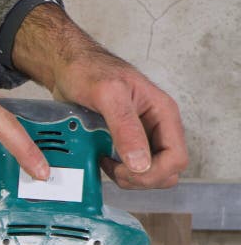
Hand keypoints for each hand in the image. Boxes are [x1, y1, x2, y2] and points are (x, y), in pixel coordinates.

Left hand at [13, 4, 187, 188]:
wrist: (67, 66)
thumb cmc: (88, 70)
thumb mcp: (107, 94)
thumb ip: (125, 127)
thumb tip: (141, 163)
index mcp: (162, 112)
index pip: (176, 158)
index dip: (153, 173)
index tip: (124, 170)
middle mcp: (156, 126)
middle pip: (166, 171)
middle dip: (141, 178)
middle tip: (112, 169)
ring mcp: (141, 135)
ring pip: (148, 173)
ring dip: (128, 177)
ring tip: (104, 161)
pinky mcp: (124, 140)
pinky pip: (130, 167)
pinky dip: (117, 171)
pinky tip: (100, 159)